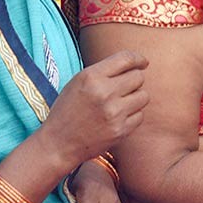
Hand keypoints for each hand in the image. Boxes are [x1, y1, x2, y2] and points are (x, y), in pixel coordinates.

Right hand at [41, 50, 149, 168]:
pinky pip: (140, 115)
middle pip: (138, 77)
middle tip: (123, 89)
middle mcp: (104, 93)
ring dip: (135, 98)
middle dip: (134, 81)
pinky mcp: (120, 131)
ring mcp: (114, 113)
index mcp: (91, 77)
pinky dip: (133, 116)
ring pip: (144, 96)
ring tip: (120, 103)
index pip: (126, 59)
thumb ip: (104, 71)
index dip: (138, 58)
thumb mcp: (78, 82)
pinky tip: (118, 118)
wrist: (58, 144)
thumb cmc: (68, 110)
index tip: (143, 62)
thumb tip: (136, 63)